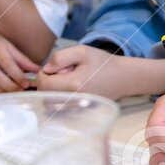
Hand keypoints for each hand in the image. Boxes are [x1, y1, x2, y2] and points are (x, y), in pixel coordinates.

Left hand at [36, 44, 164, 99]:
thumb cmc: (102, 63)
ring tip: (66, 82)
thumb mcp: (82, 51)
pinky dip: (58, 100)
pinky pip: (59, 110)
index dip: (43, 74)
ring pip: (49, 105)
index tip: (54, 67)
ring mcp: (77, 109)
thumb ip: (60, 57)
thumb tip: (46, 69)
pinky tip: (69, 90)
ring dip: (52, 92)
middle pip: (44, 96)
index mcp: (74, 84)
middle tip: (62, 73)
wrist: (121, 77)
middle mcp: (74, 100)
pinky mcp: (79, 113)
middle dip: (48, 83)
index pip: (43, 84)